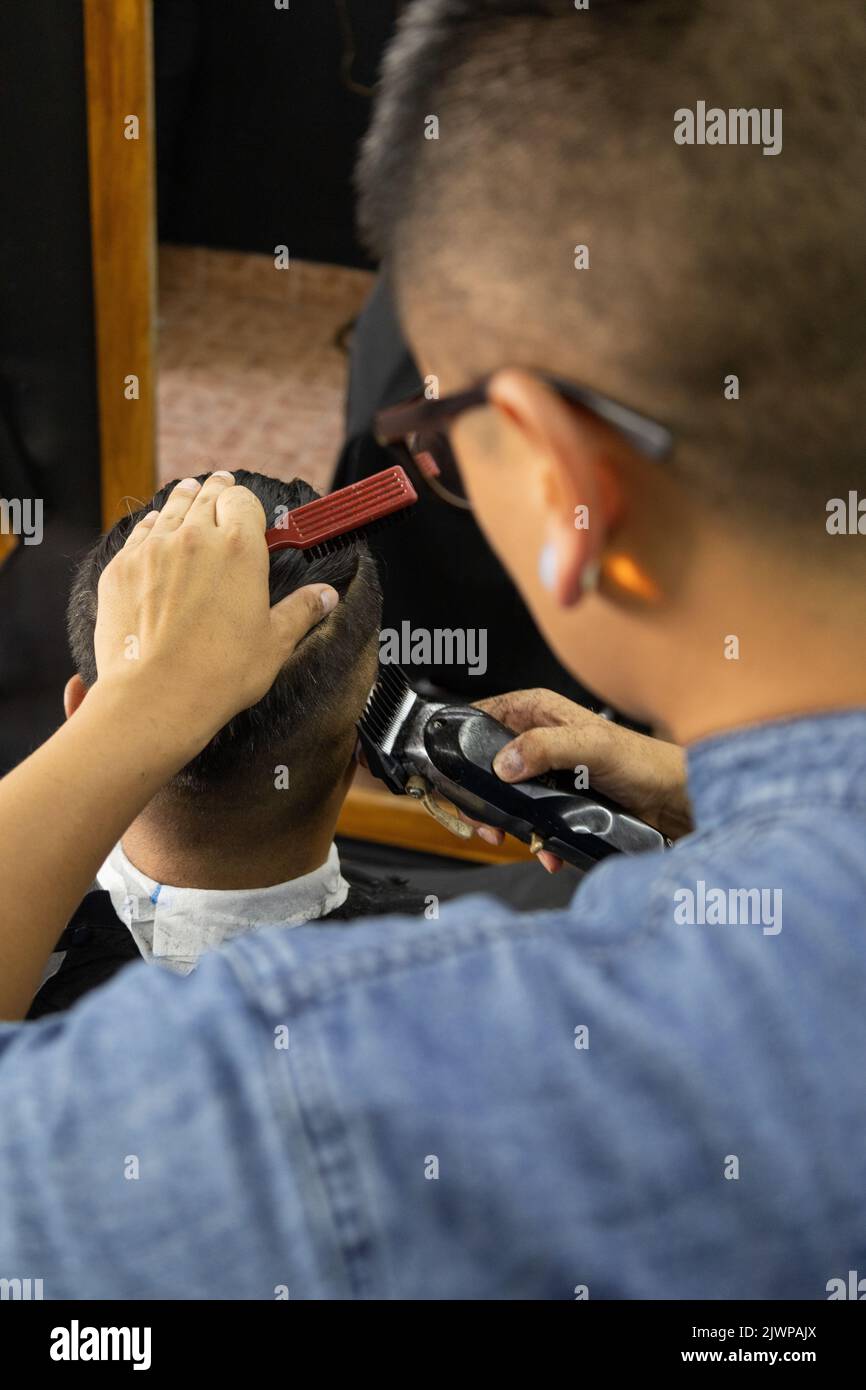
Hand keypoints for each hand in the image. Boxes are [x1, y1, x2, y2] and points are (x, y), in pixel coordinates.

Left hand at [93, 473, 338, 759]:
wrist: (156, 695)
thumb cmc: (221, 673)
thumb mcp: (274, 643)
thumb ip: (301, 611)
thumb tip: (326, 596)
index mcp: (239, 549)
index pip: (242, 500)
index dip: (245, 503)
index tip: (246, 510)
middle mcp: (194, 537)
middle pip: (205, 495)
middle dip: (215, 490)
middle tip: (219, 487)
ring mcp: (153, 549)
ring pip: (169, 508)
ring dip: (183, 499)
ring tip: (188, 493)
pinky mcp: (121, 568)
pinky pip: (139, 534)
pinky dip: (151, 527)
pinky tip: (155, 529)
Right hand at [464, 689, 691, 871]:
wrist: (673, 800)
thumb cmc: (644, 761)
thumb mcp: (592, 746)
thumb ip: (545, 747)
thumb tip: (503, 763)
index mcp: (537, 710)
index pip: (480, 716)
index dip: (461, 743)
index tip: (455, 775)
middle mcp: (536, 736)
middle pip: (484, 763)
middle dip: (480, 797)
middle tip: (485, 821)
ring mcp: (544, 769)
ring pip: (504, 794)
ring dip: (505, 822)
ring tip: (513, 838)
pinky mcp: (556, 797)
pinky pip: (528, 816)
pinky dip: (531, 837)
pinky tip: (545, 849)